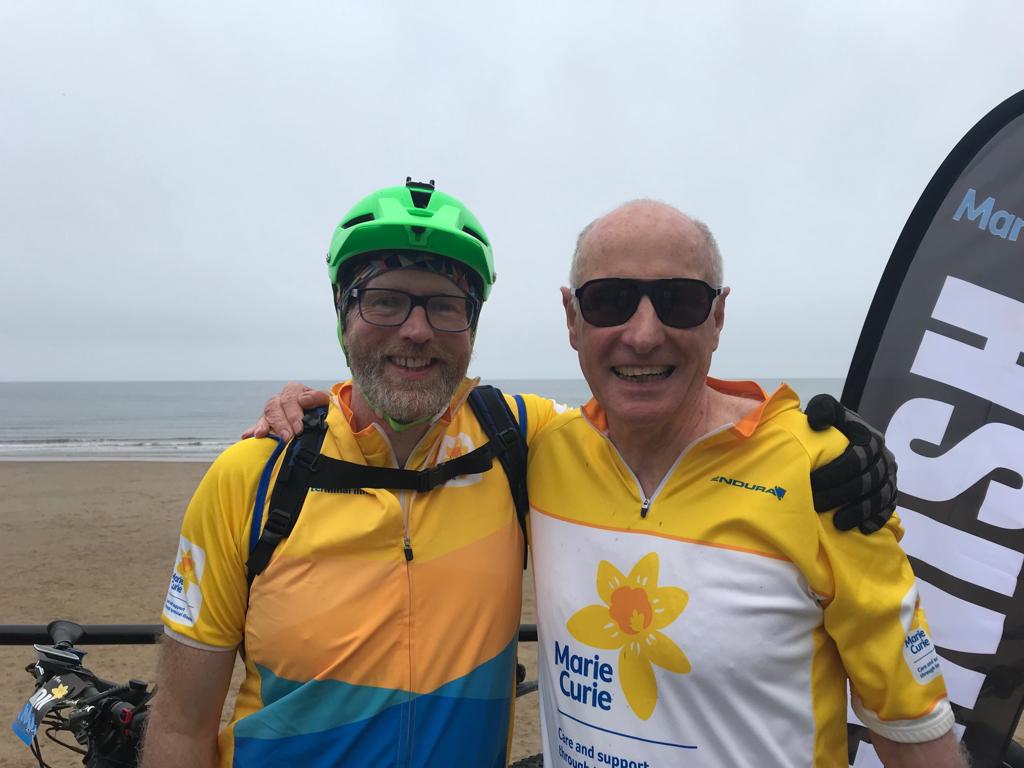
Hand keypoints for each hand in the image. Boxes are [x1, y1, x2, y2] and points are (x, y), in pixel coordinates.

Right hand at [241, 382, 329, 441]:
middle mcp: (281, 399)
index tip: (299, 428)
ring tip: (263, 435)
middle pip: (275, 406)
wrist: (318, 418)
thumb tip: (303, 400)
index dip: (294, 413)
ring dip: (266, 425)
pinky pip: (257, 425)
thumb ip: (320, 398)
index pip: (291, 397)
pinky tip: (247, 436)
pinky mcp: (266, 423)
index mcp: (295, 390)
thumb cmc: (323, 410)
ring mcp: (272, 411)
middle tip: (287, 437)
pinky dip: (252, 430)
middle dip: (281, 423)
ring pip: (266, 414)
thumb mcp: (325, 402)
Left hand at [805, 394, 897, 533]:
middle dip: (841, 494)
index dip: (835, 471)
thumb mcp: (825, 410)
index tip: (811, 481)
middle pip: (866, 480)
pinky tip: (861, 529)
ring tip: (836, 523)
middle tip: (816, 504)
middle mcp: (883, 456)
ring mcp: (890, 476)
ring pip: (879, 496)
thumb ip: (823, 408)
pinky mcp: (891, 492)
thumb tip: (816, 421)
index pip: (857, 456)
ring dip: (858, 511)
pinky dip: (875, 519)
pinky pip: (888, 508)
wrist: (843, 438)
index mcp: (869, 437)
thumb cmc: (830, 426)